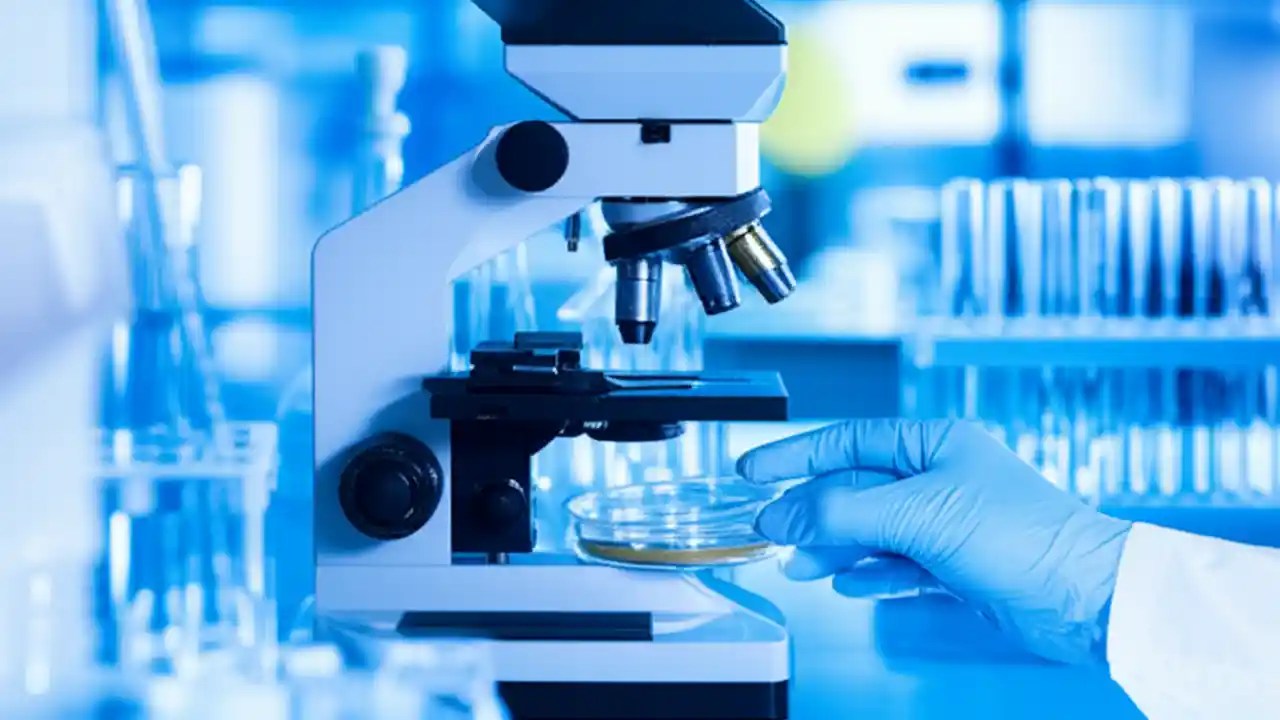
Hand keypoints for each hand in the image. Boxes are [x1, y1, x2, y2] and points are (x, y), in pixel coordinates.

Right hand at [738, 419, 1131, 664]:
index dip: (795, 455)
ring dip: (834, 549)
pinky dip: (870, 574)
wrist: (1085, 598)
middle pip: (853, 489)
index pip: (846, 441)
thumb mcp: (917, 514)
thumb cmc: (1022, 537)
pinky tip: (849, 584)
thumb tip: (780, 513)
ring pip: (871, 531)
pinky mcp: (956, 565)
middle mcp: (938, 478)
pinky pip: (897, 565)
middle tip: (770, 530)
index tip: (753, 470)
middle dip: (811, 512)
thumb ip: (840, 513)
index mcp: (933, 443)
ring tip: (800, 566)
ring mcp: (947, 522)